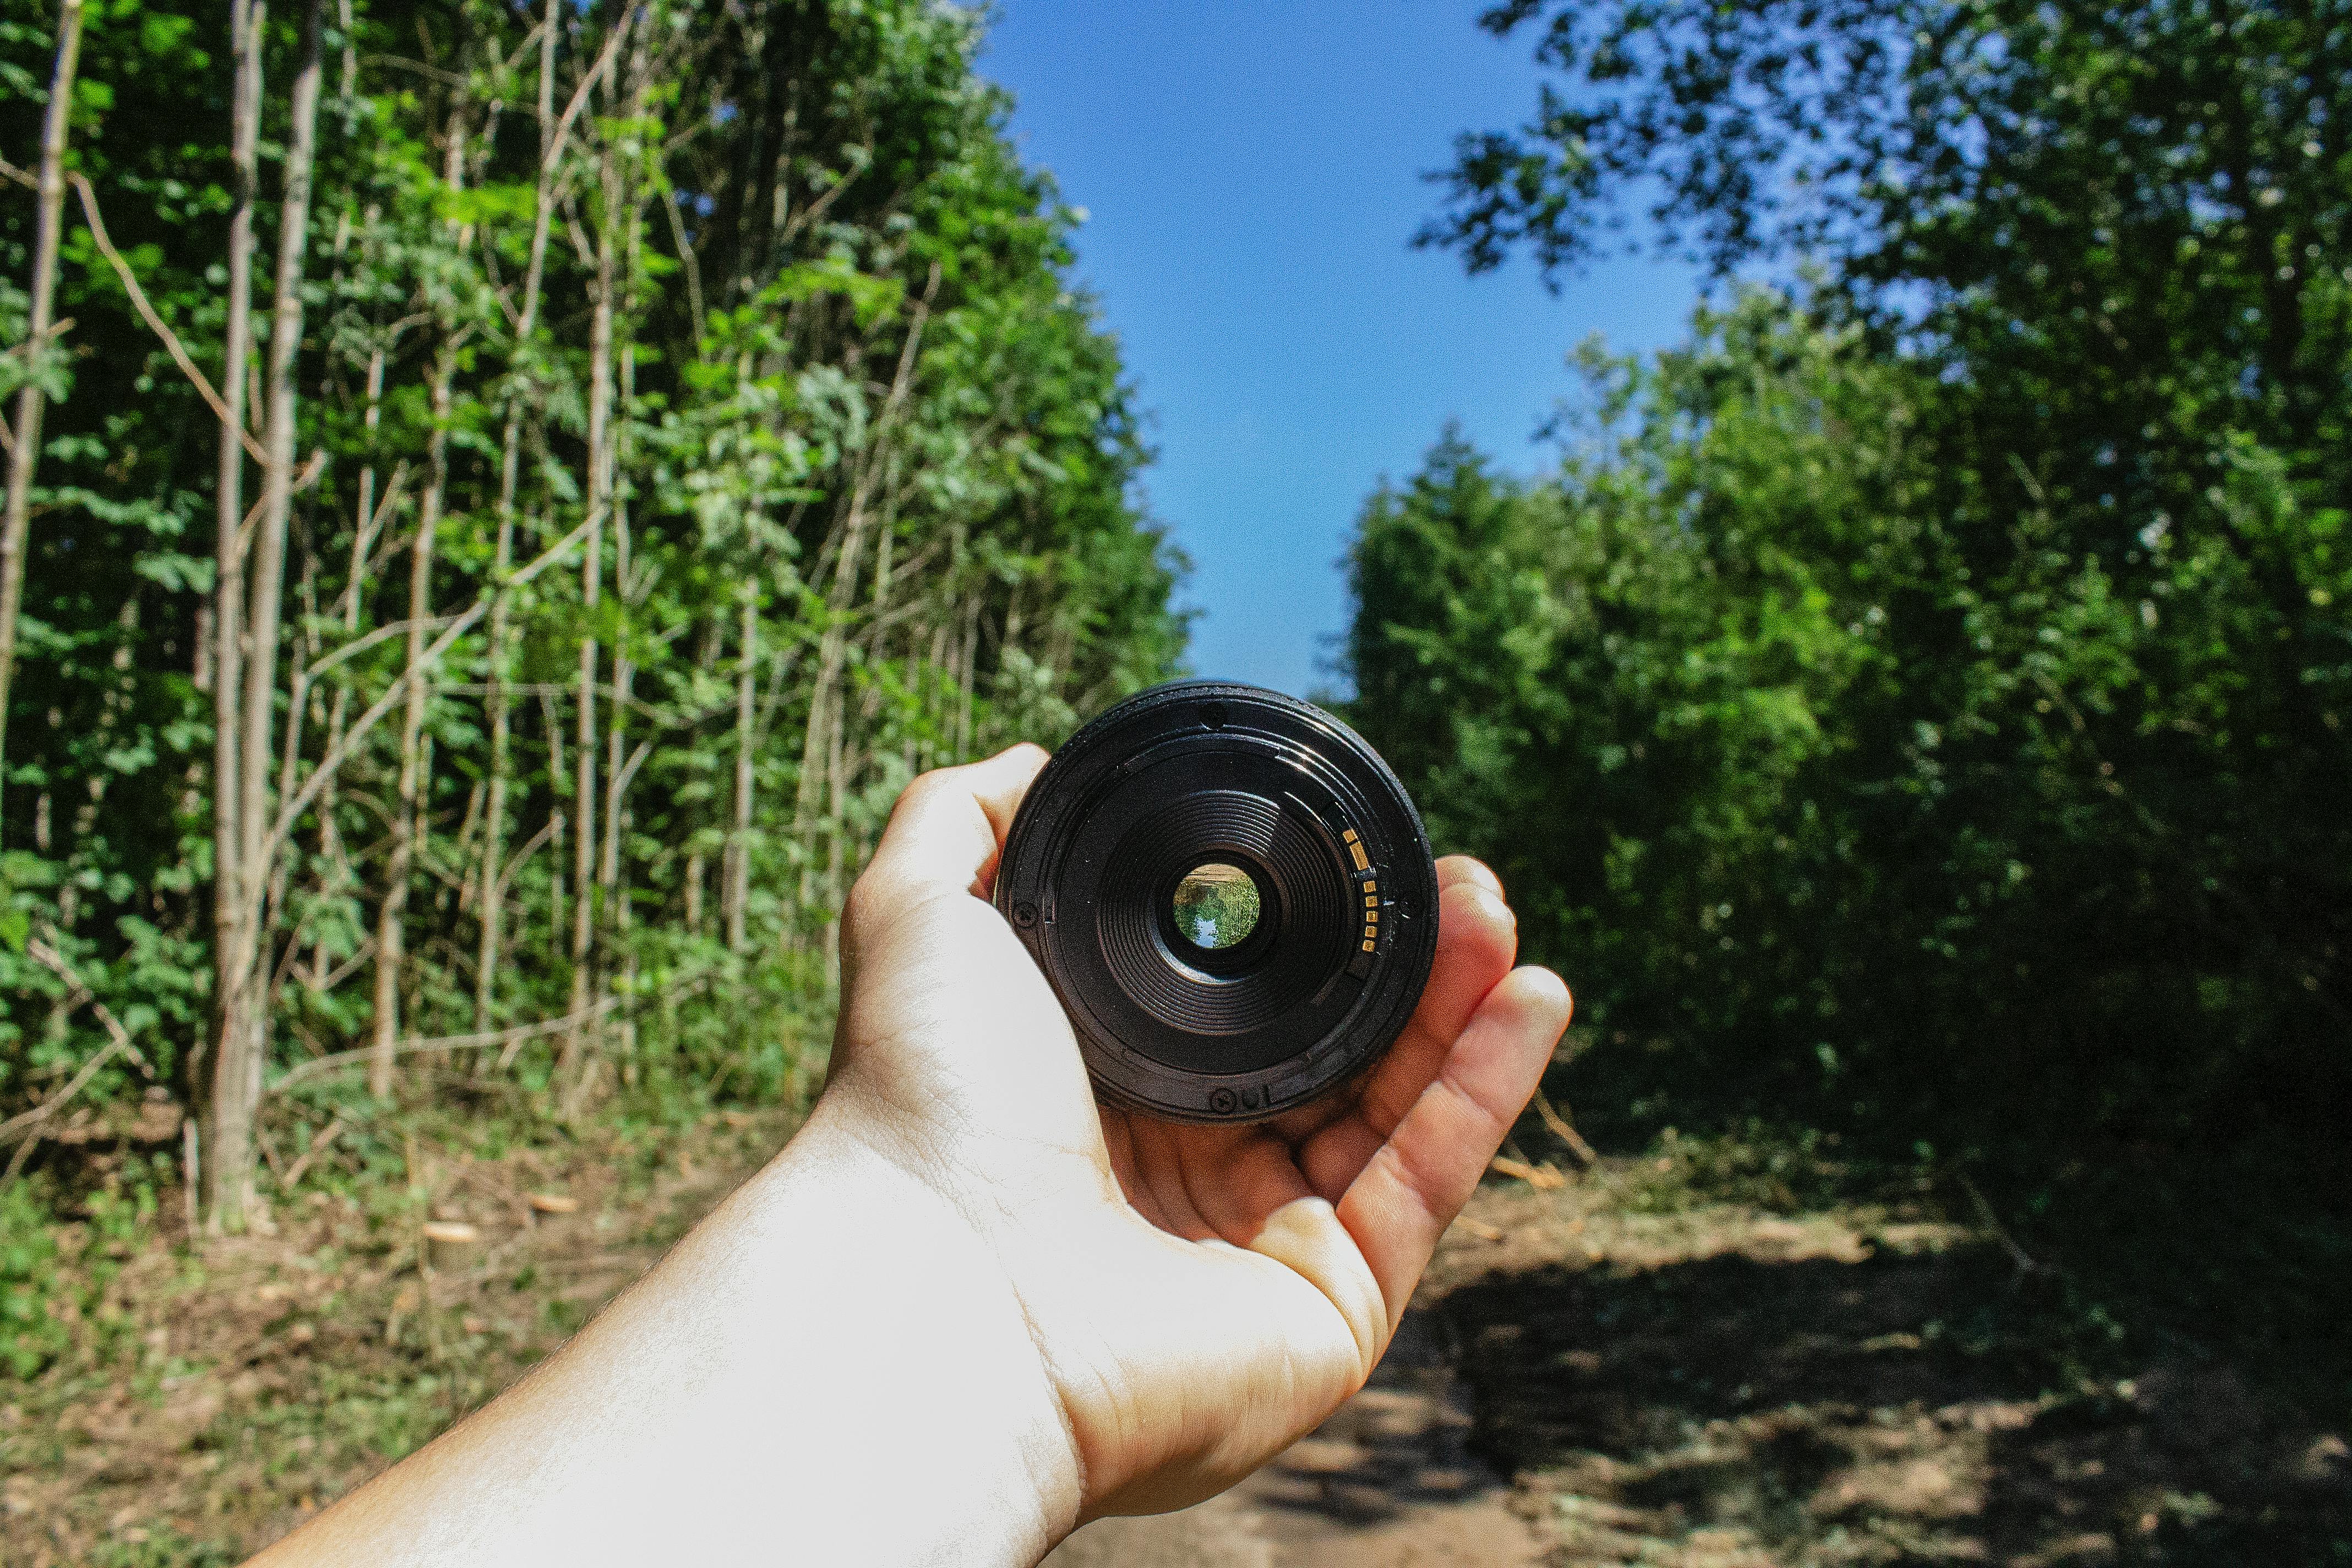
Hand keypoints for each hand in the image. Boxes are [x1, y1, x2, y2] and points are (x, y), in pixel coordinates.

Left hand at [820, 743, 1572, 1522]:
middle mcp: (1186, 1174)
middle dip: (1406, 962)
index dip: (1310, 930)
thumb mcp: (917, 917)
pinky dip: (1485, 1091)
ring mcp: (1263, 1247)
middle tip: (1461, 881)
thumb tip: (1029, 763)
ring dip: (1460, 1010)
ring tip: (1499, 916)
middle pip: (1333, 1053)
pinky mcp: (1332, 1310)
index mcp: (1103, 1094)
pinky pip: (1427, 1182)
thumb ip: (960, 821)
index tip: (1360, 852)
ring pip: (1395, 1109)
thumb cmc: (919, 1106)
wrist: (936, 1281)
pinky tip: (1530, 996)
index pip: (1239, 1004)